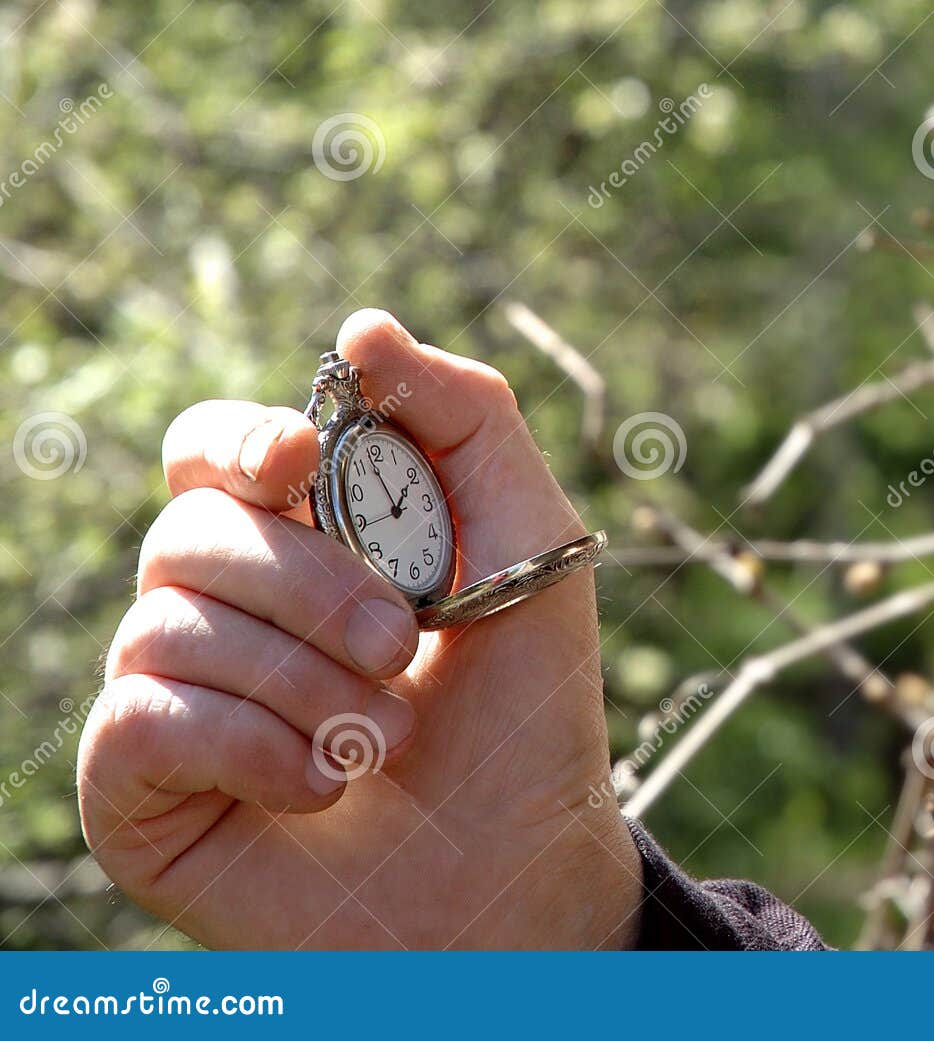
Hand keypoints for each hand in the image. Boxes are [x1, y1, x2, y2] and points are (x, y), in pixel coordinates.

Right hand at [77, 310, 640, 947]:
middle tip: (401, 642)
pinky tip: (325, 783)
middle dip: (309, 582)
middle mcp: (222, 610)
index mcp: (301, 539)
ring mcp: (175, 700)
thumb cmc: (527, 706)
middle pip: (190, 532)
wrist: (524, 873)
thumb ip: (465, 417)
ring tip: (382, 735)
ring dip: (301, 680)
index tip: (301, 459)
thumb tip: (358, 325)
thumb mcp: (530, 539)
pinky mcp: (141, 794)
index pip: (212, 448)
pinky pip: (138, 723)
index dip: (242, 438)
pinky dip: (250, 746)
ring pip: (167, 627)